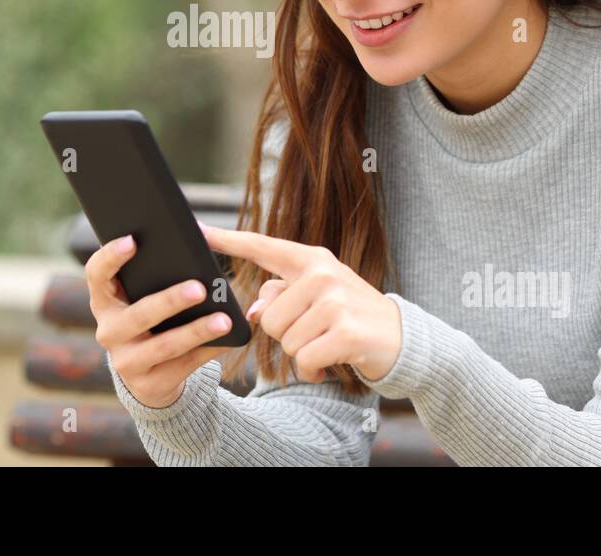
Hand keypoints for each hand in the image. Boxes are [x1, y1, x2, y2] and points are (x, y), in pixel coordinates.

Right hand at [86, 234, 232, 408]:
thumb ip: (154, 277)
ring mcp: (126, 362)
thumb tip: (195, 244)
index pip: (96, 275)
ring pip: (165, 346)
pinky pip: (184, 365)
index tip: (132, 240)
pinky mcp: (149, 385)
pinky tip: (228, 339)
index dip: (110, 257)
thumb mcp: (141, 298)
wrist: (147, 374)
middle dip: (170, 301)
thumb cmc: (150, 320)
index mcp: (104, 301)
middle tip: (200, 288)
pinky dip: (208, 350)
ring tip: (223, 320)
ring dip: (197, 332)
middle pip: (139, 315)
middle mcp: (108, 332)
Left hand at [201, 222, 400, 383]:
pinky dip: (313, 369)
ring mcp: (335, 301)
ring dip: (302, 353)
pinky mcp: (345, 331)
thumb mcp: (316, 296)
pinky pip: (304, 359)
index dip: (228, 240)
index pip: (263, 248)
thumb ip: (279, 296)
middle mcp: (321, 274)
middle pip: (268, 318)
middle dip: (286, 335)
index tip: (199, 232)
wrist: (402, 338)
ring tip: (326, 343)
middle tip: (315, 332)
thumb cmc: (349, 315)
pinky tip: (331, 361)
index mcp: (311, 259)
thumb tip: (253, 313)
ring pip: (284, 340)